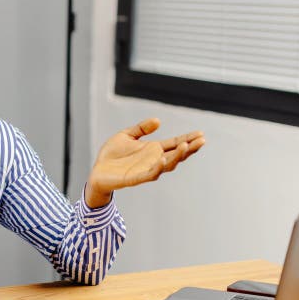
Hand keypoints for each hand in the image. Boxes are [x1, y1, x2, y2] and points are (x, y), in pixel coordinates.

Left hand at [85, 118, 204, 207]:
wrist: (97, 172)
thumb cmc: (111, 155)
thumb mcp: (126, 135)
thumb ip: (141, 128)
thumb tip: (158, 120)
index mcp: (153, 150)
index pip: (175, 144)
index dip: (188, 139)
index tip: (201, 134)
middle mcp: (153, 160)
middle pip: (176, 155)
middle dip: (189, 148)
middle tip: (201, 140)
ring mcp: (146, 170)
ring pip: (167, 165)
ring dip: (177, 156)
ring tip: (186, 146)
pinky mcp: (136, 178)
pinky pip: (150, 174)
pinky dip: (158, 168)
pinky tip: (164, 159)